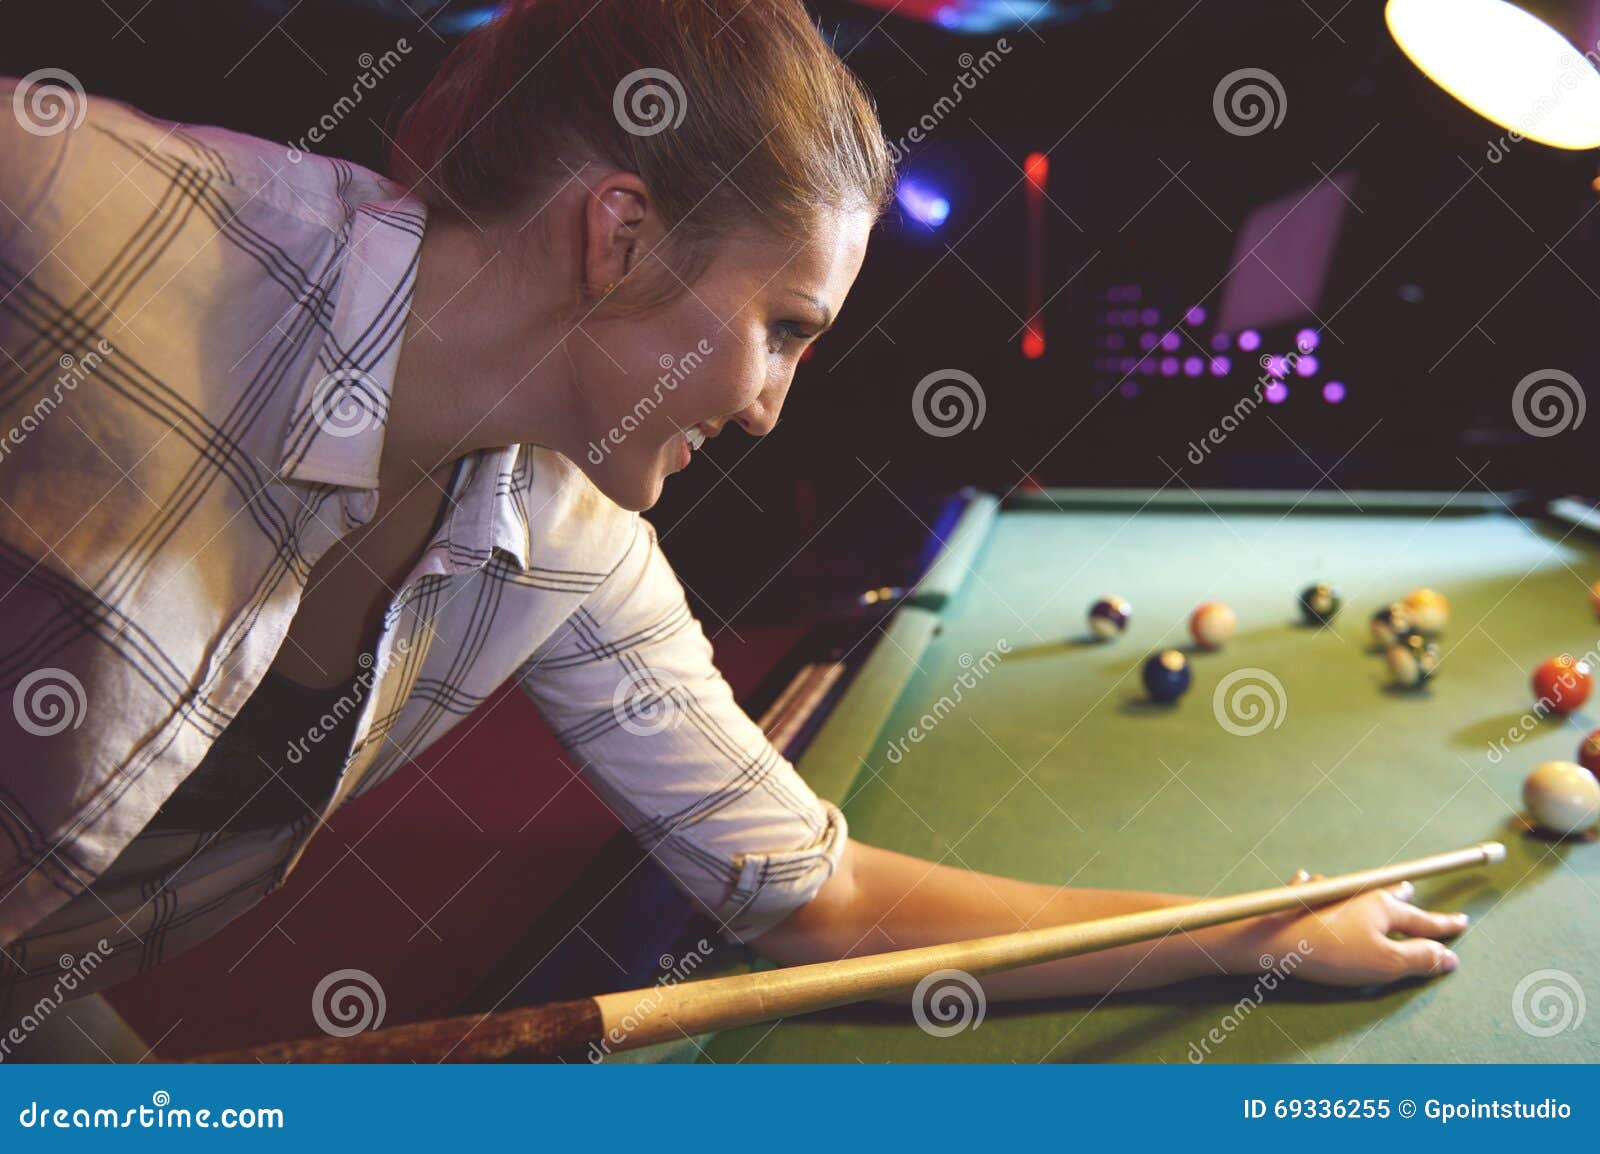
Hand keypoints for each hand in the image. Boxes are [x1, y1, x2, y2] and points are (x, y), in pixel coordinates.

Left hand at [1236, 871, 1469, 987]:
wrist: (1275, 940)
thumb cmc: (1335, 954)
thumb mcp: (1386, 964)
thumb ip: (1419, 959)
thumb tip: (1448, 956)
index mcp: (1383, 908)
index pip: (1423, 919)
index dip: (1444, 925)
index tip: (1463, 921)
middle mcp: (1358, 893)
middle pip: (1388, 896)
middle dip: (1403, 897)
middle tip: (1412, 892)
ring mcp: (1328, 892)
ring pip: (1356, 889)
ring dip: (1371, 891)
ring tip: (1381, 890)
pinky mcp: (1299, 898)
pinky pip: (1314, 887)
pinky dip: (1319, 886)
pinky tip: (1310, 879)